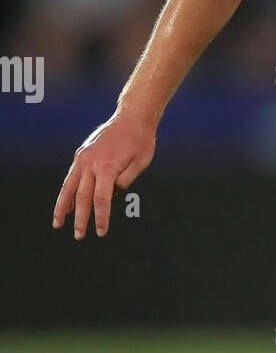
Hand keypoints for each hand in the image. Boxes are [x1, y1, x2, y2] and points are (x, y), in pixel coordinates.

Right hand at [53, 112, 155, 239]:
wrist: (131, 117)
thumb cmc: (140, 141)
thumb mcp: (141, 163)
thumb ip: (125, 180)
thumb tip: (111, 195)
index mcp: (107, 166)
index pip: (101, 199)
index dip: (101, 216)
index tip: (101, 231)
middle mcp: (91, 163)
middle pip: (83, 196)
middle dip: (80, 218)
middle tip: (79, 236)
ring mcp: (84, 158)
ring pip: (69, 187)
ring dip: (63, 207)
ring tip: (58, 223)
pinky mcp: (81, 154)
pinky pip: (71, 177)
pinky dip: (67, 192)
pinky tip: (66, 206)